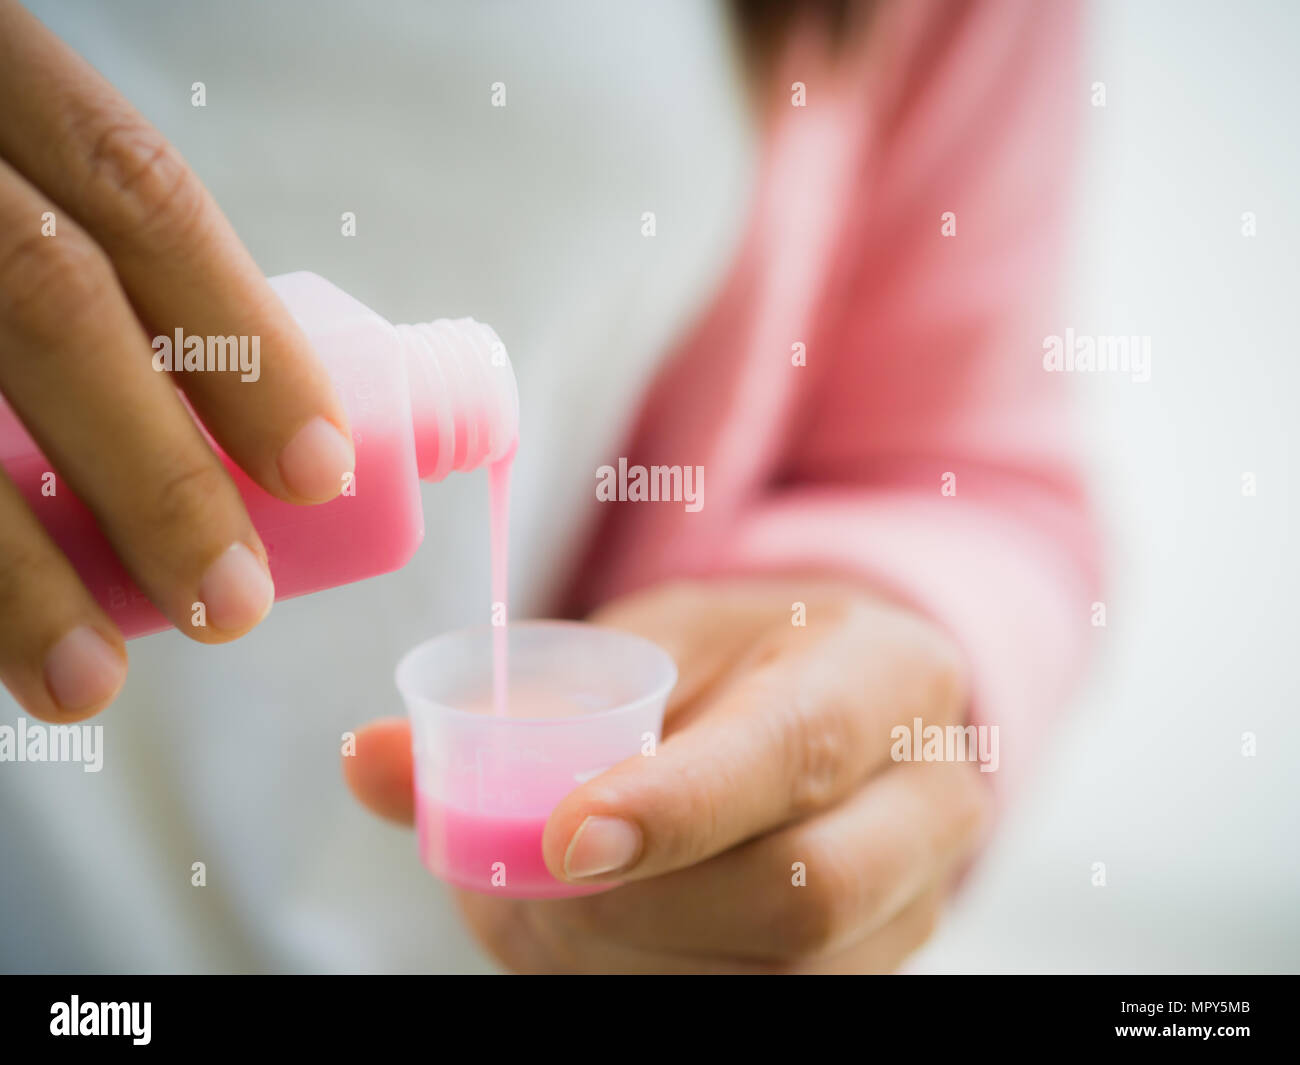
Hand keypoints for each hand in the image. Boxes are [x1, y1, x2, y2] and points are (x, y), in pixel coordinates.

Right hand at [0, 1, 353, 720]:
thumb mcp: (1, 166)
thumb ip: (70, 246)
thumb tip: (218, 416)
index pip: (138, 194)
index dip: (242, 339)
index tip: (319, 468)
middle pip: (45, 302)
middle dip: (152, 472)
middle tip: (232, 604)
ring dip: (10, 569)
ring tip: (86, 679)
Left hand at [346, 577, 992, 972]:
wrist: (843, 702)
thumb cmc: (738, 658)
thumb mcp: (648, 640)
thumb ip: (518, 703)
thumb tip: (366, 760)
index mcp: (884, 670)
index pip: (795, 750)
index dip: (677, 806)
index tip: (563, 840)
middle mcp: (932, 793)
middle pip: (803, 894)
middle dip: (642, 907)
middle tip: (533, 880)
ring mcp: (920, 895)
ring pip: (784, 975)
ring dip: (636, 958)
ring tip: (550, 906)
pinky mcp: (884, 964)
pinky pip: (768, 1004)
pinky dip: (658, 980)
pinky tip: (599, 939)